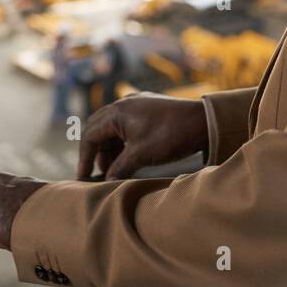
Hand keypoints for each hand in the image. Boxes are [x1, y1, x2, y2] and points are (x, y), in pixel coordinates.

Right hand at [77, 93, 207, 180]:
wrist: (203, 121)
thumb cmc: (171, 135)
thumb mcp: (141, 155)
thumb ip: (119, 168)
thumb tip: (106, 181)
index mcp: (116, 112)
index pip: (90, 136)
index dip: (85, 159)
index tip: (83, 177)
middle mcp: (122, 105)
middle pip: (97, 130)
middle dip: (94, 153)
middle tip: (94, 174)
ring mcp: (135, 105)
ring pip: (112, 129)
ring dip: (109, 149)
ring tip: (113, 170)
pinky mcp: (147, 110)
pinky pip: (125, 126)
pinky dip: (122, 143)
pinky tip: (126, 158)